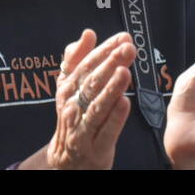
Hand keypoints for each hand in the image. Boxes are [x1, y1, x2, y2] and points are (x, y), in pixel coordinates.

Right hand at [46, 29, 135, 169]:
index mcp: (68, 88)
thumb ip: (78, 59)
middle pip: (92, 82)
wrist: (66, 161)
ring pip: (97, 106)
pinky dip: (115, 118)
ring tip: (125, 72)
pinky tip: (125, 103)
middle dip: (110, 63)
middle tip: (128, 48)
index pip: (86, 65)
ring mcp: (82, 129)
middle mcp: (73, 106)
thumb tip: (88, 33)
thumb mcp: (70, 87)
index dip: (104, 50)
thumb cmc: (74, 117)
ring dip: (111, 88)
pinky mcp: (95, 148)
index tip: (123, 37)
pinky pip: (105, 132)